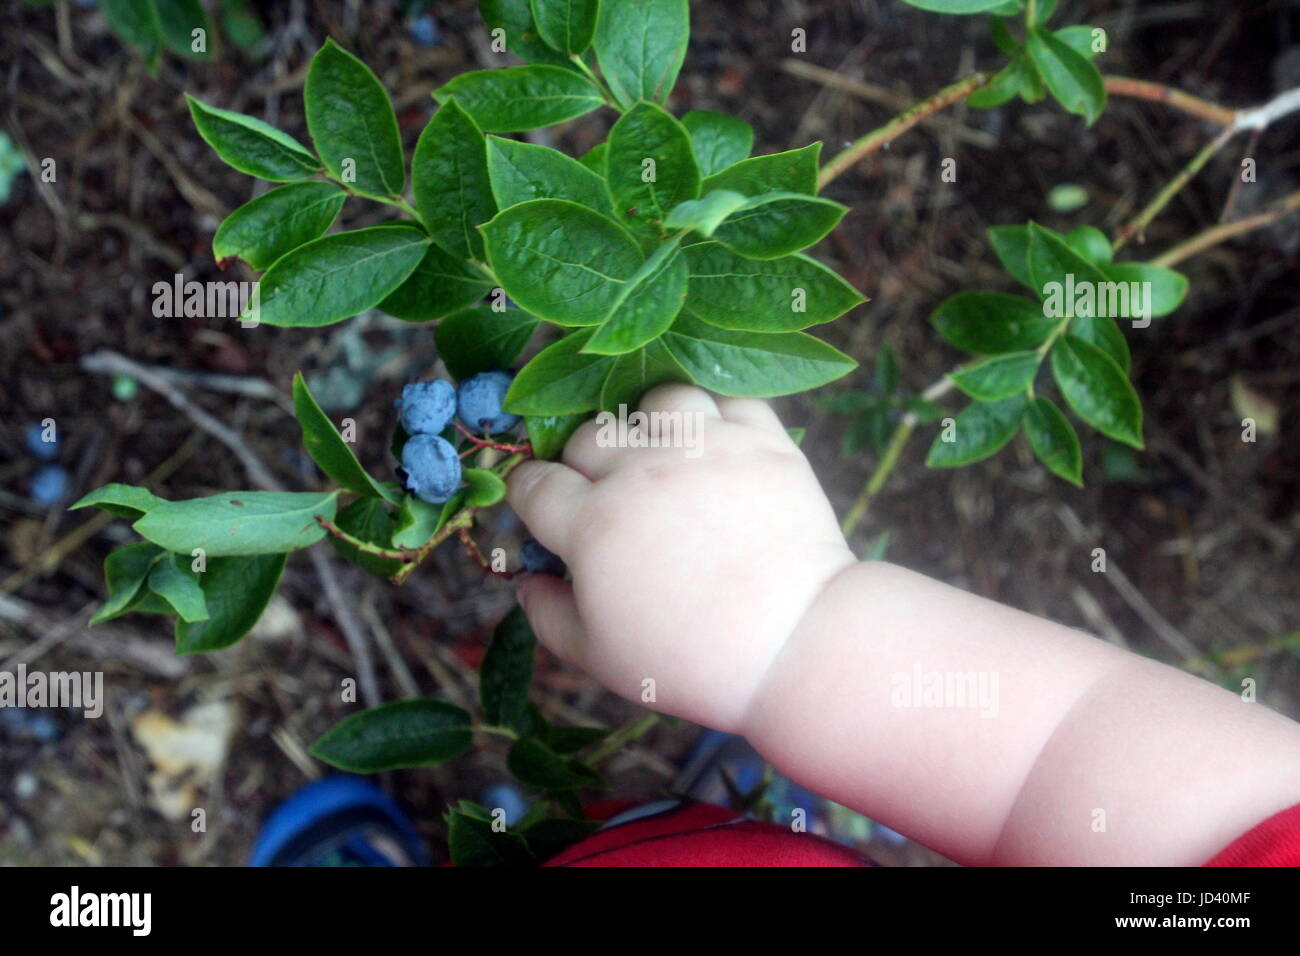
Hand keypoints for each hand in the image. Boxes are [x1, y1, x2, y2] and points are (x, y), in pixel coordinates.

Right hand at [507, 385, 856, 730]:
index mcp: (594, 524)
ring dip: (648, 426)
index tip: (539, 507)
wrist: (794, 645)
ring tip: (662, 458)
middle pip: (588, 436)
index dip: (528, 493)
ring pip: (656, 401)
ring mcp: (707, 449)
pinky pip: (730, 400)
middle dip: (581, 463)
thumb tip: (526, 583)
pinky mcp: (763, 443)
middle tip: (604, 496)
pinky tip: (715, 446)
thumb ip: (549, 617)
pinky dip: (718, 417)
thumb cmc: (691, 661)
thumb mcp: (600, 657)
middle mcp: (643, 471)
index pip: (534, 483)